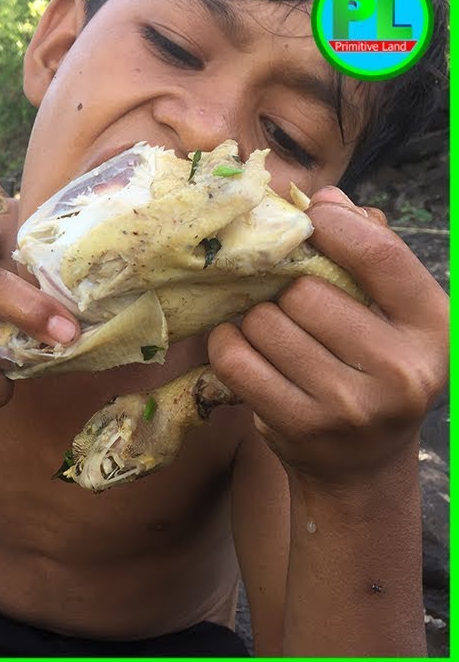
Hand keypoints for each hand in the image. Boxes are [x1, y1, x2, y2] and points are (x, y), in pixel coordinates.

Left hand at [208, 187, 447, 485]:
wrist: (360, 464)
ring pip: (266, 324)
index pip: (379, 254)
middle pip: (306, 292)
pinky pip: (237, 360)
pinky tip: (242, 347)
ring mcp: (350, 404)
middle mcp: (401, 368)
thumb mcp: (391, 313)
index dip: (334, 225)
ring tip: (269, 331)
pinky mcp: (300, 426)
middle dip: (285, 290)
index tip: (311, 218)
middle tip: (287, 303)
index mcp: (433, 327)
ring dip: (255, 320)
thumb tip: (325, 196)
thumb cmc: (371, 366)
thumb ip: (368, 250)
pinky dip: (228, 345)